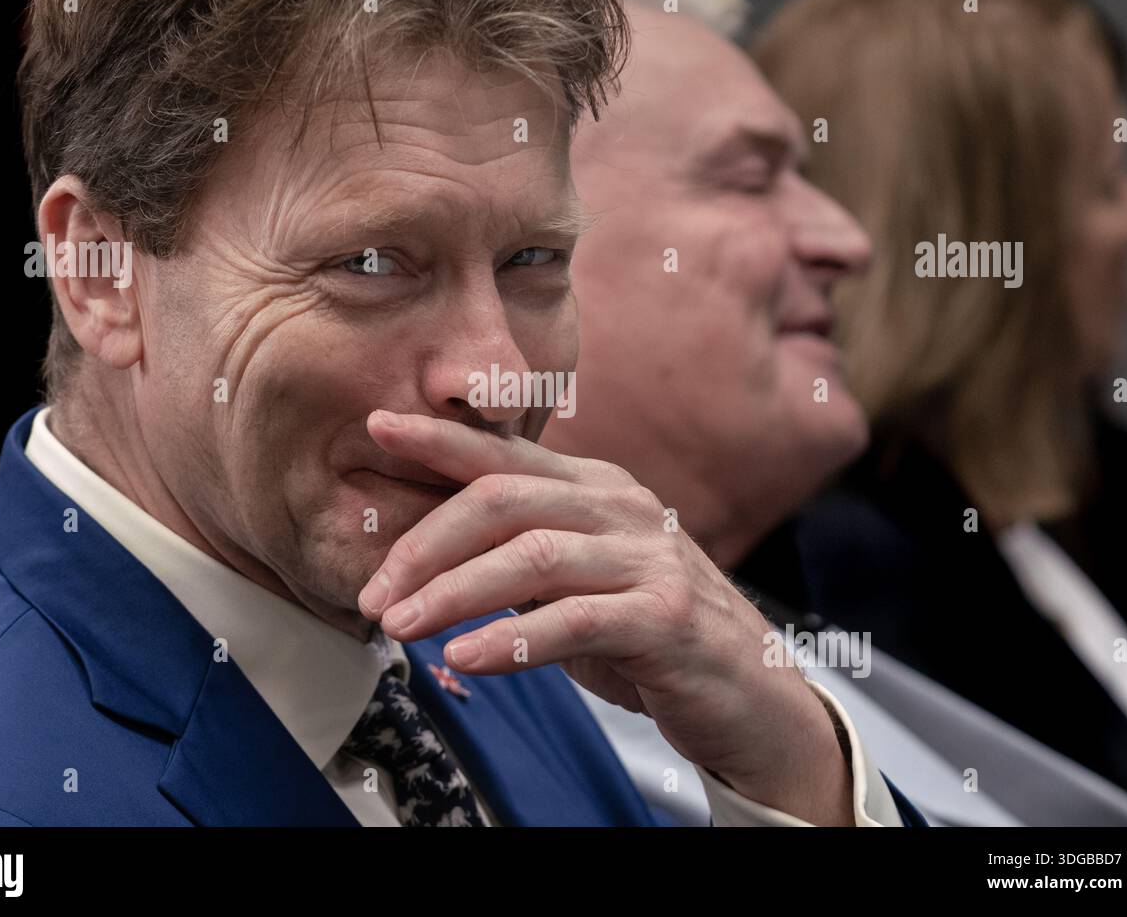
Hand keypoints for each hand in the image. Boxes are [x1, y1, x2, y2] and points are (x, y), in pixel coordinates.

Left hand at [357, 410, 853, 824]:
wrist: (752, 698)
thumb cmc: (652, 637)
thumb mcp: (581, 583)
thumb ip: (521, 556)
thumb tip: (428, 554)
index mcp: (597, 490)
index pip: (506, 455)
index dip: (439, 438)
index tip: (376, 427)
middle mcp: (622, 508)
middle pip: (504, 500)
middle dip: (425, 544)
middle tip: (374, 594)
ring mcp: (649, 559)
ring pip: (531, 556)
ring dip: (453, 593)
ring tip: (400, 626)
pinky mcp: (666, 617)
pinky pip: (574, 620)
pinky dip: (511, 639)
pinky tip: (465, 657)